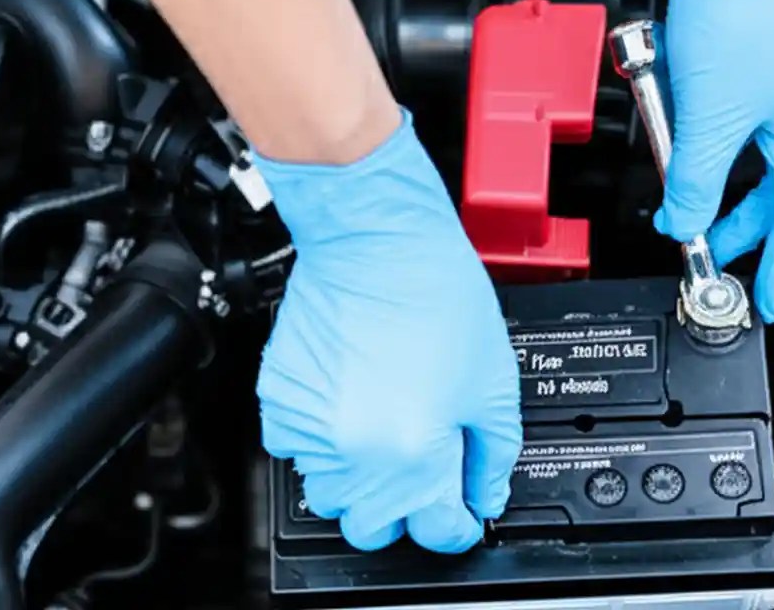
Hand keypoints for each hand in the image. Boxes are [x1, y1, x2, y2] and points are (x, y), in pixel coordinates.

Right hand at [253, 108, 521, 552]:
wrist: (376, 242)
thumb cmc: (436, 296)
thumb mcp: (493, 383)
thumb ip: (492, 453)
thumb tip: (485, 493)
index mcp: (414, 453)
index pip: (435, 530)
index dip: (457, 524)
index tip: (462, 512)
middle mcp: (356, 453)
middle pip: (374, 528)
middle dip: (405, 508)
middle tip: (426, 465)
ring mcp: (311, 431)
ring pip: (333, 493)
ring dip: (362, 477)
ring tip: (389, 421)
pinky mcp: (280, 405)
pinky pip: (298, 452)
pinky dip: (326, 441)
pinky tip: (356, 400)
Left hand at [657, 0, 773, 321]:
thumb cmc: (745, 8)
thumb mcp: (713, 116)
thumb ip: (695, 178)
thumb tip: (683, 220)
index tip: (769, 301)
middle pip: (759, 191)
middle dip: (727, 222)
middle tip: (704, 251)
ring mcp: (756, 88)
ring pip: (724, 150)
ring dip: (693, 164)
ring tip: (670, 176)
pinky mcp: (724, 65)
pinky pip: (702, 114)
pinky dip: (681, 123)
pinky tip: (663, 113)